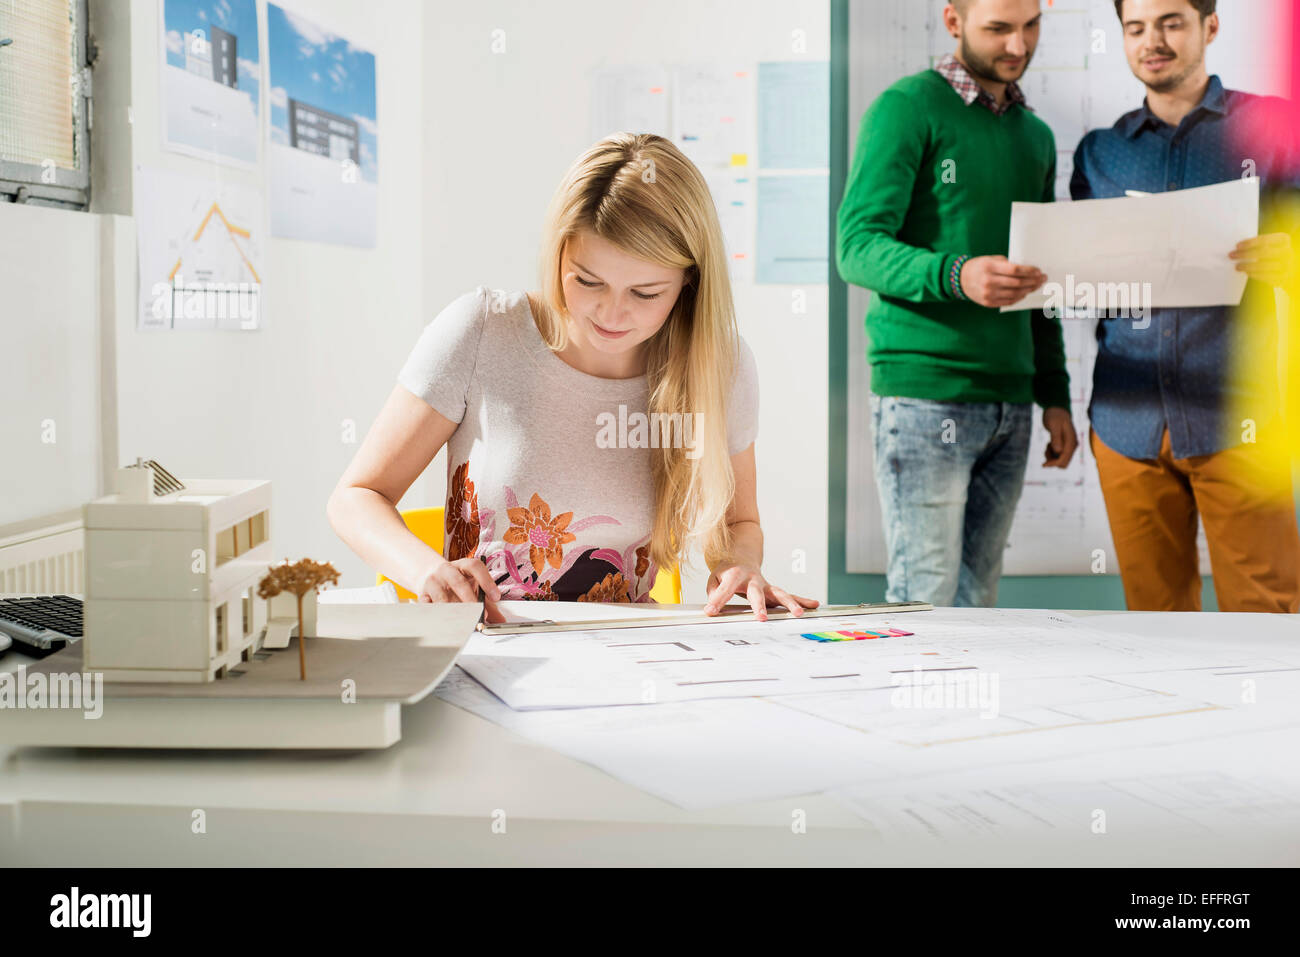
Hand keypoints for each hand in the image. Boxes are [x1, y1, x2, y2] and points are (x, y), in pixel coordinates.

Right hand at [416, 557, 504, 622]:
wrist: (428, 573)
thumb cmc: (455, 582)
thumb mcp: (471, 585)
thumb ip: (487, 602)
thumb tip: (500, 620)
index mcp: (463, 565)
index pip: (475, 567)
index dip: (487, 581)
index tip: (496, 597)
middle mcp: (447, 570)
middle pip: (459, 582)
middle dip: (470, 600)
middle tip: (479, 614)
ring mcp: (433, 582)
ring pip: (442, 597)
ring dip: (453, 610)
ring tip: (462, 622)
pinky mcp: (422, 594)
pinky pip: (427, 606)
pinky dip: (436, 615)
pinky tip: (443, 623)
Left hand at [703, 563, 819, 620]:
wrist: (741, 556)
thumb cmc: (727, 571)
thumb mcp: (715, 578)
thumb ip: (714, 593)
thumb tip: (712, 609)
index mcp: (734, 575)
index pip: (725, 588)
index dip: (718, 599)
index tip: (711, 611)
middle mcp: (752, 579)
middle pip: (756, 592)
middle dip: (759, 605)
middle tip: (761, 618)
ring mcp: (765, 585)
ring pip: (778, 594)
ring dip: (789, 603)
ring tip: (798, 613)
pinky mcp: (773, 590)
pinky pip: (788, 595)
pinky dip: (801, 600)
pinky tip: (814, 605)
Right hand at [959, 255, 1046, 307]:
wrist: (960, 279)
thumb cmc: (978, 267)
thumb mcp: (990, 260)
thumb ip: (1006, 264)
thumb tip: (1027, 271)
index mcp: (990, 267)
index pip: (1015, 270)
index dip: (1029, 271)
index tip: (1039, 271)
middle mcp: (989, 281)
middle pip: (1017, 283)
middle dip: (1033, 281)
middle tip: (1043, 279)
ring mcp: (988, 294)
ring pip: (1015, 293)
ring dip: (1029, 290)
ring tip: (1036, 286)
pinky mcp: (988, 302)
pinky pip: (1008, 301)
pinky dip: (1019, 297)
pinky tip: (1025, 293)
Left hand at [1042, 406, 1077, 467]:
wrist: (1057, 410)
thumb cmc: (1055, 416)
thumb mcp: (1053, 425)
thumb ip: (1055, 438)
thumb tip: (1058, 451)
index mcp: (1071, 442)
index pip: (1064, 460)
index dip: (1054, 464)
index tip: (1043, 464)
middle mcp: (1072, 446)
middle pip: (1063, 463)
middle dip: (1052, 461)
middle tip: (1047, 449)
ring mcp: (1069, 446)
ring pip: (1060, 460)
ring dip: (1051, 456)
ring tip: (1047, 444)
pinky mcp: (1065, 445)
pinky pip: (1058, 455)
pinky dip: (1051, 453)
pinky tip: (1049, 443)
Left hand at [1230, 233, 1294, 287]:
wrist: (1284, 267)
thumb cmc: (1271, 254)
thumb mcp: (1268, 245)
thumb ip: (1256, 245)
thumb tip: (1236, 247)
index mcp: (1283, 240)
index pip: (1265, 240)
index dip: (1250, 243)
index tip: (1237, 246)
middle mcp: (1287, 252)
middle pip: (1264, 252)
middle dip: (1245, 254)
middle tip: (1232, 256)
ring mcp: (1286, 265)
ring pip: (1264, 265)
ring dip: (1247, 266)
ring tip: (1237, 266)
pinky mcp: (1283, 277)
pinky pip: (1266, 276)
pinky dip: (1254, 274)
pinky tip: (1246, 272)